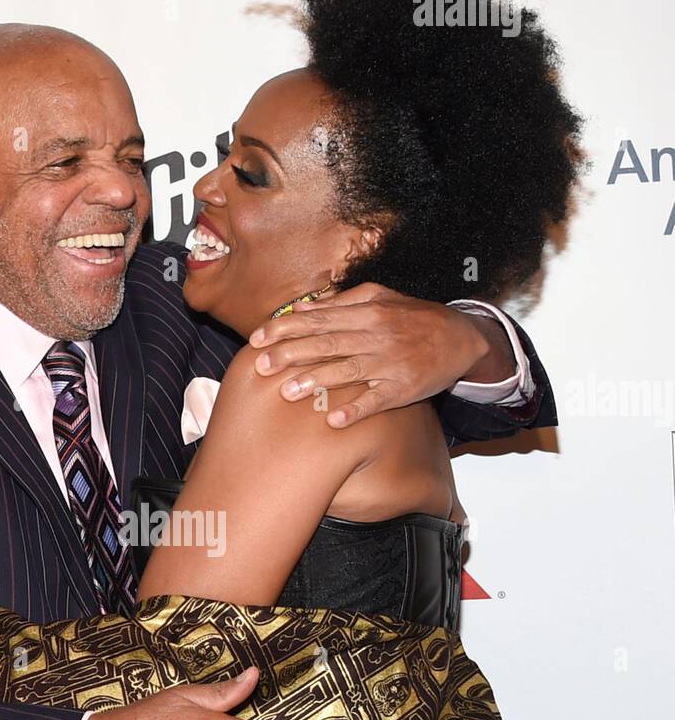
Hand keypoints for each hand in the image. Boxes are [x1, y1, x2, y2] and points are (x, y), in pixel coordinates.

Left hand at [248, 282, 501, 427]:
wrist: (461, 337)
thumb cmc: (413, 318)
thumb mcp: (381, 299)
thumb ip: (341, 302)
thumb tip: (302, 308)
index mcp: (366, 312)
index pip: (317, 319)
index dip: (285, 329)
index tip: (258, 339)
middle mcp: (376, 335)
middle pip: (327, 343)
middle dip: (292, 354)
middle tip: (262, 366)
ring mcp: (390, 363)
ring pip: (349, 371)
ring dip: (318, 381)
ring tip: (288, 392)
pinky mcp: (403, 389)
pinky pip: (377, 400)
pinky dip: (357, 410)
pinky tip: (335, 421)